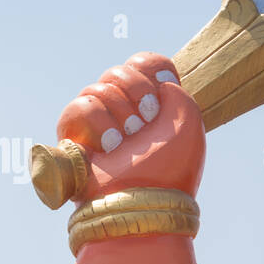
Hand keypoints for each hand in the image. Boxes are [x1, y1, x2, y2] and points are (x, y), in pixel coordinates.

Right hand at [56, 53, 205, 202]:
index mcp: (155, 106)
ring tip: (128, 142)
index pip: (144, 63)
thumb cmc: (169, 166)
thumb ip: (176, 89)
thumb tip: (154, 81)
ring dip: (119, 113)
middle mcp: (125, 111)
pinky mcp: (74, 135)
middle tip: (146, 123)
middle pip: (119, 71)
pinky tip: (111, 146)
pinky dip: (98, 123)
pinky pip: (80, 106)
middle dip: (136, 93)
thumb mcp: (189, 122)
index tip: (161, 87)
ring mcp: (99, 122)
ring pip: (98, 87)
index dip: (150, 68)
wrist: (141, 200)